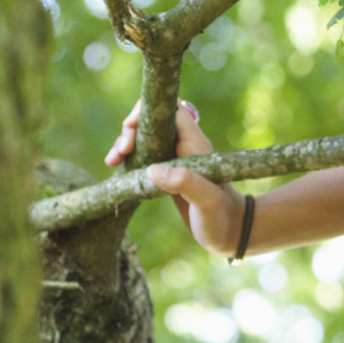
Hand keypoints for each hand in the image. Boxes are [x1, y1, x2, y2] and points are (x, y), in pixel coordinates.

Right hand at [104, 100, 247, 257]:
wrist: (231, 233)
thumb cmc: (221, 217)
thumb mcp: (206, 201)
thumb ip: (185, 182)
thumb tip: (152, 170)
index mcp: (194, 144)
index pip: (170, 109)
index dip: (146, 112)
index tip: (130, 132)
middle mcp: (185, 145)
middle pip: (153, 119)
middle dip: (131, 129)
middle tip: (120, 153)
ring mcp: (175, 158)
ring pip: (146, 136)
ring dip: (126, 143)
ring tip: (112, 162)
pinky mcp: (168, 172)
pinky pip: (145, 154)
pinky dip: (129, 157)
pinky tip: (117, 167)